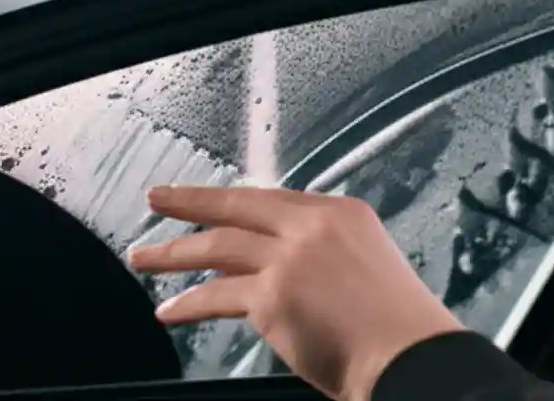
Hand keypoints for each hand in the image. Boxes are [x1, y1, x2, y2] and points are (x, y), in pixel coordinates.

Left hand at [128, 186, 463, 400]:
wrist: (410, 355)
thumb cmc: (397, 323)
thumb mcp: (367, 262)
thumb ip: (327, 253)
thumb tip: (285, 265)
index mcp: (341, 213)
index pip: (273, 200)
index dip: (233, 202)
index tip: (208, 203)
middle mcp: (312, 226)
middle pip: (237, 205)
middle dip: (190, 201)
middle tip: (157, 198)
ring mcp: (289, 258)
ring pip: (218, 246)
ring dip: (174, 252)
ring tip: (142, 257)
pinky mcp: (272, 297)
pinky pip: (216, 295)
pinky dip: (188, 304)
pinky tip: (169, 310)